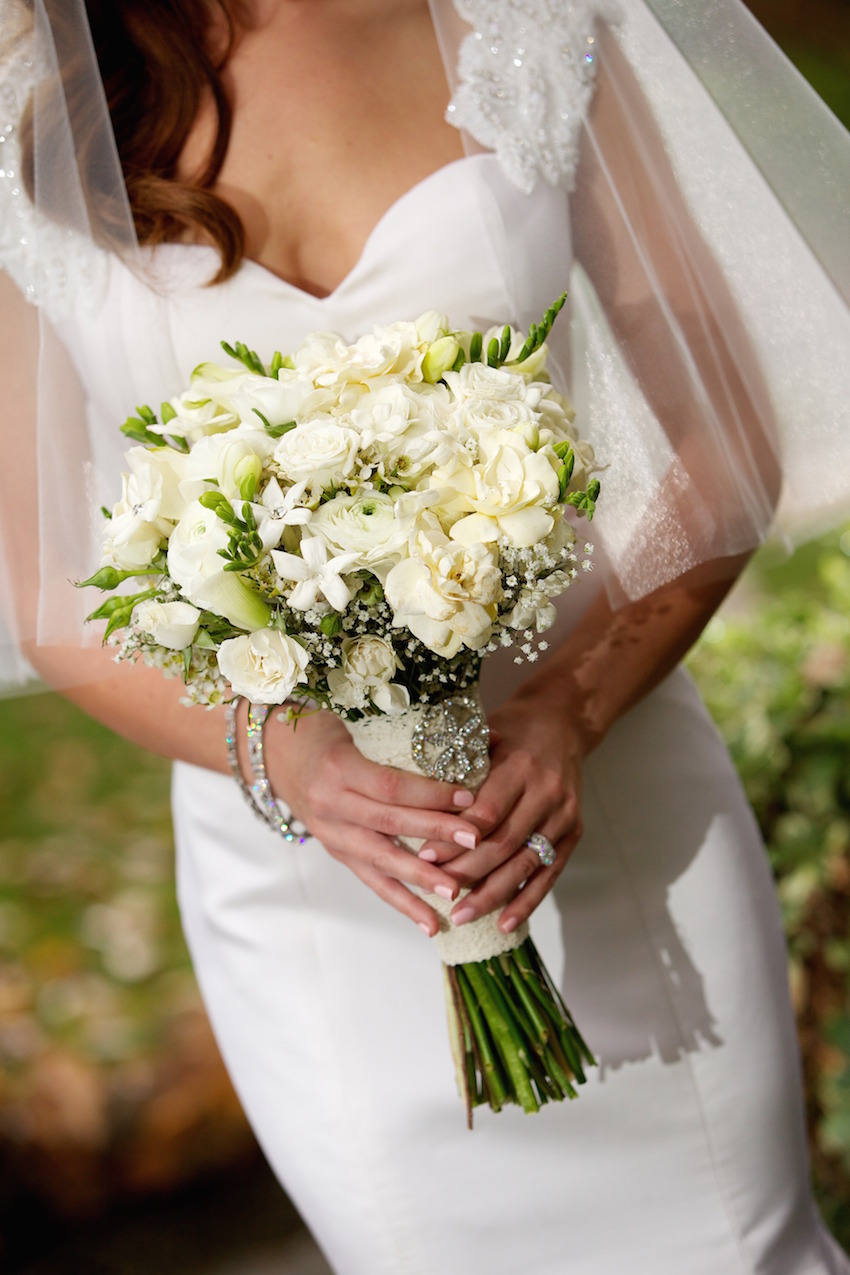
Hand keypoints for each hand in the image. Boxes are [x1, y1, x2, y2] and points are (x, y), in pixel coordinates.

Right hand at [264, 709, 480, 932]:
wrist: (281, 758)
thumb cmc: (330, 733)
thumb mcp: (358, 724)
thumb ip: (404, 736)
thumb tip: (475, 739)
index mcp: (338, 768)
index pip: (389, 786)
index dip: (429, 793)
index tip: (468, 796)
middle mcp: (331, 805)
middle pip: (388, 824)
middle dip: (434, 834)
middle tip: (475, 842)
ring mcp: (332, 835)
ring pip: (379, 861)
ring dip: (419, 878)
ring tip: (454, 892)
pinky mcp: (338, 854)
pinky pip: (372, 882)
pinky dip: (403, 903)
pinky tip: (430, 922)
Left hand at [417, 688, 586, 932]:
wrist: (563, 722)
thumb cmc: (512, 728)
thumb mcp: (483, 735)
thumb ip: (456, 766)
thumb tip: (412, 802)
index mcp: (521, 766)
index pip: (486, 813)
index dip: (454, 839)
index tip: (424, 857)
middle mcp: (547, 793)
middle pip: (504, 844)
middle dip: (468, 873)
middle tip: (436, 893)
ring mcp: (564, 816)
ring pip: (525, 864)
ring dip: (493, 895)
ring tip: (461, 916)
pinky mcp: (574, 833)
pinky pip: (549, 874)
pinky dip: (526, 900)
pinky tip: (504, 923)